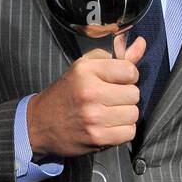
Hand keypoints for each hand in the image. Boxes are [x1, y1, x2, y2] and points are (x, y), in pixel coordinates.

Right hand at [26, 32, 146, 159]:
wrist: (39, 124)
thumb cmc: (66, 94)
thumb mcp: (85, 68)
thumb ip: (117, 57)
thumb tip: (142, 43)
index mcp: (86, 70)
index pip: (130, 71)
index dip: (127, 77)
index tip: (116, 81)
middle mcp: (89, 92)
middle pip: (134, 94)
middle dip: (126, 97)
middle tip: (110, 100)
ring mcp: (93, 116)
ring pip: (133, 114)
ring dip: (125, 115)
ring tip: (109, 114)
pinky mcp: (96, 137)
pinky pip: (129, 133)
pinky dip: (122, 131)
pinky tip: (109, 127)